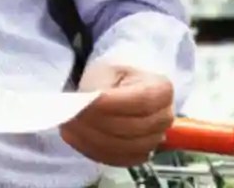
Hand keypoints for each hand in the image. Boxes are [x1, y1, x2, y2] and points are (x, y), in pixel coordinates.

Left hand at [60, 63, 174, 167]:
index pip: (140, 101)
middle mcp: (164, 117)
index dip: (112, 105)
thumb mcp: (106, 72)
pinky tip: (76, 138)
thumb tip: (87, 104)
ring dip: (93, 138)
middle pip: (132, 127)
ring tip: (69, 127)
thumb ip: (100, 87)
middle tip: (70, 116)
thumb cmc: (112, 79)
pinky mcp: (138, 155)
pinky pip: (117, 159)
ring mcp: (154, 140)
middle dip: (98, 123)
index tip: (85, 103)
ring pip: (124, 146)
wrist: (116, 91)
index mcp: (161, 90)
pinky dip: (94, 150)